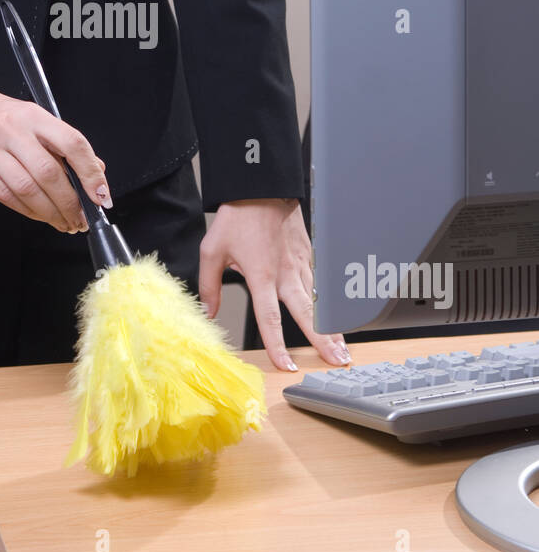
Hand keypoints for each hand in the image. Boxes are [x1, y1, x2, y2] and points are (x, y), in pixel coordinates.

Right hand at [0, 81, 111, 232]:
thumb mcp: (35, 117)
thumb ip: (65, 143)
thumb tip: (97, 170)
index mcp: (35, 117)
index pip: (72, 144)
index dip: (91, 173)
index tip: (102, 197)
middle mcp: (14, 132)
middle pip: (50, 174)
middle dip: (70, 204)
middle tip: (80, 221)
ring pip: (28, 190)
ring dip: (51, 214)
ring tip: (64, 223)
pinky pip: (7, 197)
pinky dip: (28, 212)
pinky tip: (40, 216)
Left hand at [198, 197, 350, 370]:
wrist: (262, 186)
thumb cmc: (238, 216)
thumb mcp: (212, 250)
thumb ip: (209, 285)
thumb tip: (207, 312)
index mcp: (261, 275)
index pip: (270, 318)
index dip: (278, 344)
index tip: (286, 365)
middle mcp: (285, 273)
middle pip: (307, 314)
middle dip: (323, 340)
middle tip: (337, 362)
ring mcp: (300, 263)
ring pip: (319, 300)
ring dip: (332, 324)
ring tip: (342, 347)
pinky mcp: (309, 254)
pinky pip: (319, 282)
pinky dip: (328, 301)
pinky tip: (336, 316)